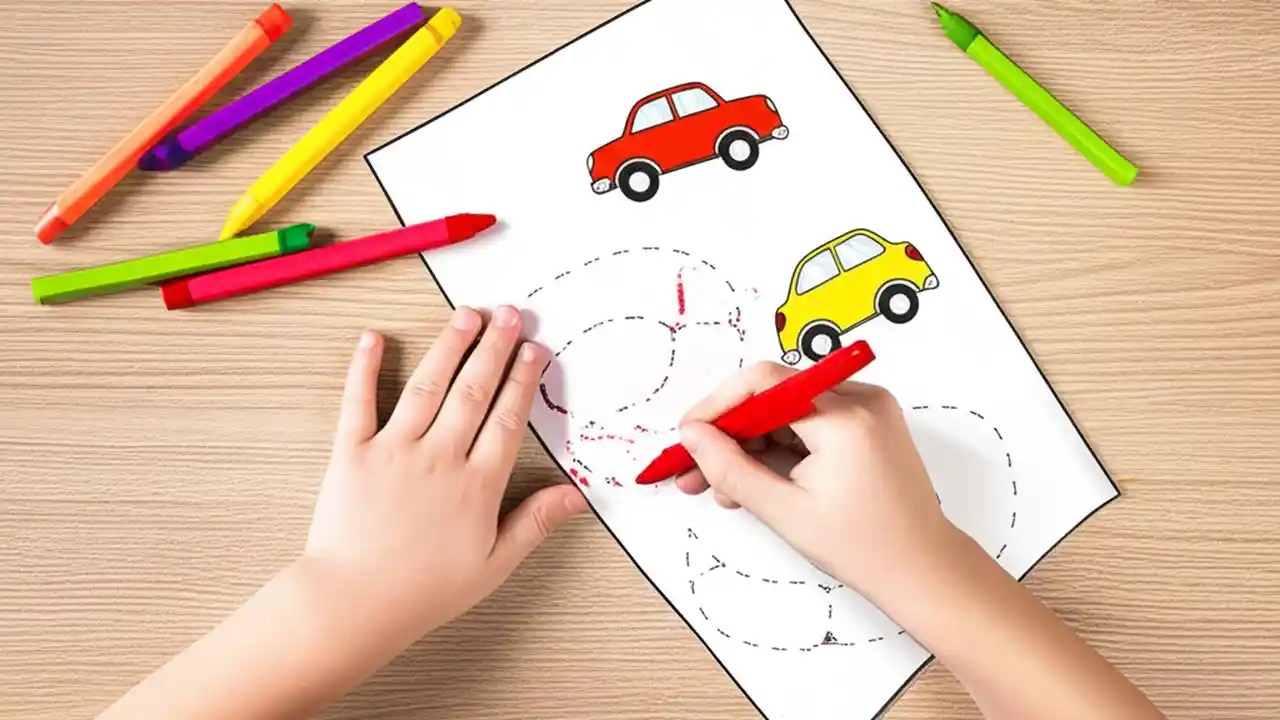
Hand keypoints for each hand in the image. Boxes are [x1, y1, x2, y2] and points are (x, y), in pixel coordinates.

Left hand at [304, 306, 587, 647]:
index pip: (507, 419)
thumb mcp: (493, 565)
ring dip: (449, 346)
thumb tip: (578, 496)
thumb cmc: (423, 592)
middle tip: (509, 314)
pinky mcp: (353, 454)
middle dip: (494, 347)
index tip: (534, 350)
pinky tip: (374, 337)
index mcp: (477, 485)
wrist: (353, 604)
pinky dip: (365, 367)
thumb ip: (535, 523)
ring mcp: (395, 451)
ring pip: (428, 386)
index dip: (523, 380)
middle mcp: (439, 458)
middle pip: (474, 391)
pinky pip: (359, 402)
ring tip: (466, 314)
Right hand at [675, 362, 955, 601]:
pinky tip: (755, 478)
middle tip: (694, 467)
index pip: (764, 383)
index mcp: (846, 418)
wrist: (924, 569)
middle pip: (773, 395)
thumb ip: (731, 470)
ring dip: (751, 442)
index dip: (717, 406)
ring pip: (787, 409)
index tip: (689, 435)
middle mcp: (861, 400)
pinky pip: (809, 421)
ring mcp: (868, 409)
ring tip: (722, 486)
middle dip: (729, 432)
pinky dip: (780, 446)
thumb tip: (693, 437)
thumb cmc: (868, 548)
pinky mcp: (867, 423)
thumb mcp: (785, 512)